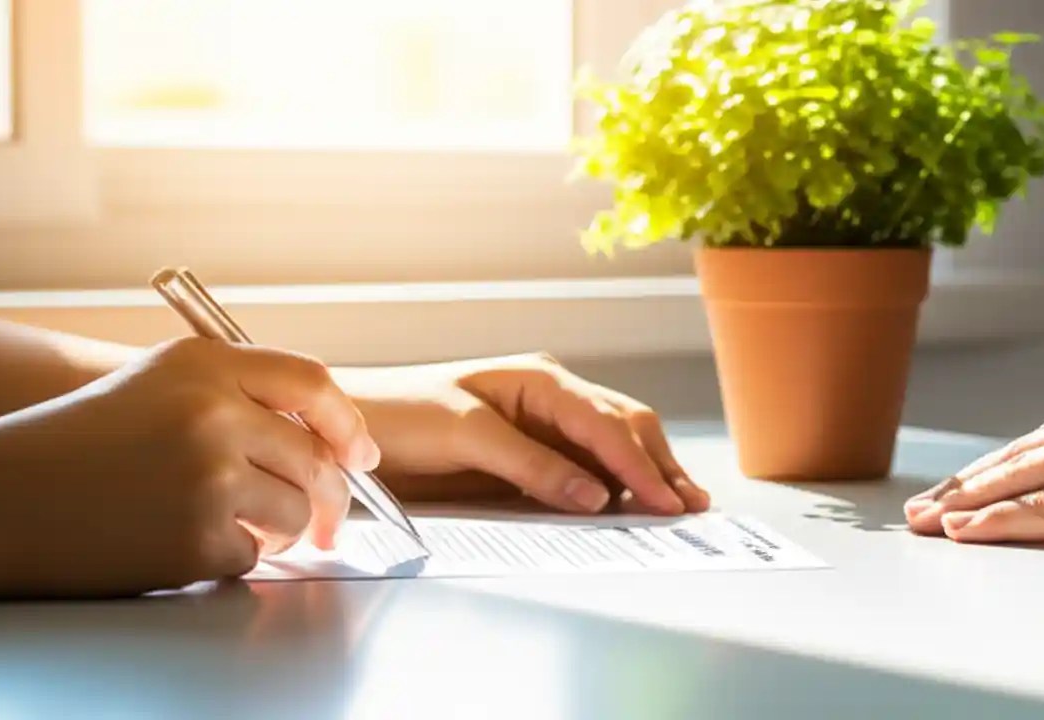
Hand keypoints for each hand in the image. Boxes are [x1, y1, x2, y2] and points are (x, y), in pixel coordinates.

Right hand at [0, 337, 377, 597]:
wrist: (5, 496)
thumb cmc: (85, 442)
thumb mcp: (160, 385)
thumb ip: (243, 397)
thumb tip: (335, 442)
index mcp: (205, 365)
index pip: (312, 383)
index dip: (347, 424)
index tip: (361, 456)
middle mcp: (213, 413)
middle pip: (317, 458)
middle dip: (332, 496)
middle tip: (328, 520)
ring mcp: (207, 477)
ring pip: (298, 512)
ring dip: (279, 529)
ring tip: (224, 520)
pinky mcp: (196, 537)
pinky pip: (255, 553)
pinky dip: (232, 555)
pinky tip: (181, 537)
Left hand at [338, 353, 709, 515]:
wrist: (353, 427)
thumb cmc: (400, 414)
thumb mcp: (464, 433)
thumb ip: (531, 462)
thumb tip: (594, 495)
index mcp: (540, 381)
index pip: (605, 424)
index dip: (639, 465)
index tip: (665, 501)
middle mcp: (551, 400)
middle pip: (625, 429)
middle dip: (660, 466)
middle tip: (690, 508)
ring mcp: (546, 428)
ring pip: (615, 447)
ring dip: (648, 475)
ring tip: (681, 506)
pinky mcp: (534, 459)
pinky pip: (588, 471)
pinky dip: (618, 488)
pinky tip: (635, 507)